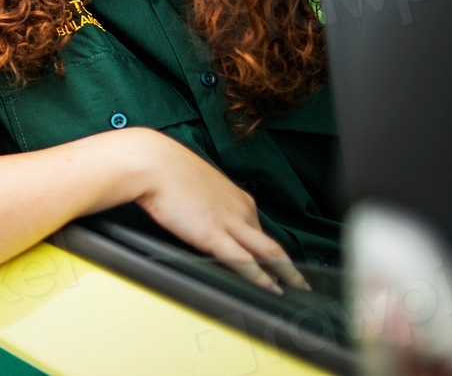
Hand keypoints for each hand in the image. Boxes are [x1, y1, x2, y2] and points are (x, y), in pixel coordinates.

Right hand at [130, 129, 309, 293]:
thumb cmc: (163, 168)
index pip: (258, 226)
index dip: (267, 247)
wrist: (151, 162)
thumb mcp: (194, 183)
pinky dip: (262, 278)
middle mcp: (240, 208)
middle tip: (300, 281)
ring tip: (297, 289)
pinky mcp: (215, 235)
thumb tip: (200, 212)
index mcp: (235, 195)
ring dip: (287, 273)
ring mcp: (230, 222)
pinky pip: (246, 262)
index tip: (273, 260)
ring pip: (269, 253)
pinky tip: (272, 289)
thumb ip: (205, 201)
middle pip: (270, 242)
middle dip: (287, 264)